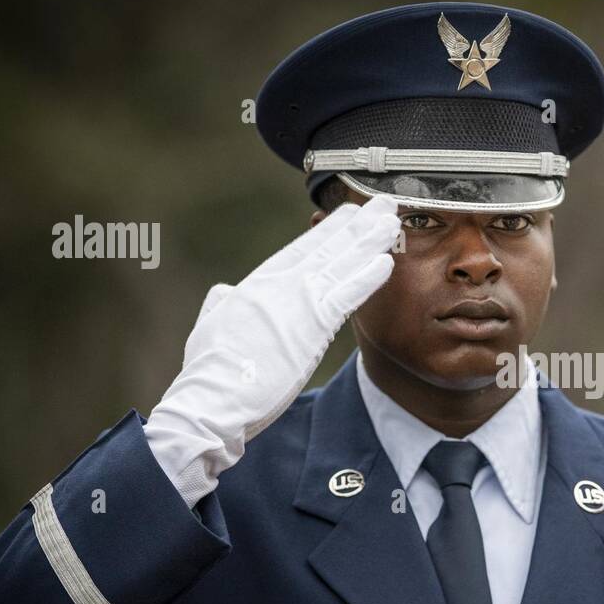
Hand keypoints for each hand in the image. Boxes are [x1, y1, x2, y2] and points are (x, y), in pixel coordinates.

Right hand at [144, 195, 400, 505]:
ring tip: (393, 221)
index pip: (300, 250)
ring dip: (370, 242)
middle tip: (383, 205)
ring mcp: (297, 303)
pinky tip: (386, 261)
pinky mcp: (312, 326)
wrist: (211, 399)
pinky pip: (346, 296)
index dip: (328, 231)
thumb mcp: (210, 327)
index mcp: (256, 285)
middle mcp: (279, 286)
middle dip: (358, 226)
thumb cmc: (210, 373)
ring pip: (341, 264)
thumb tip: (225, 293)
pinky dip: (366, 277)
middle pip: (327, 249)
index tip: (348, 214)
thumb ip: (222, 305)